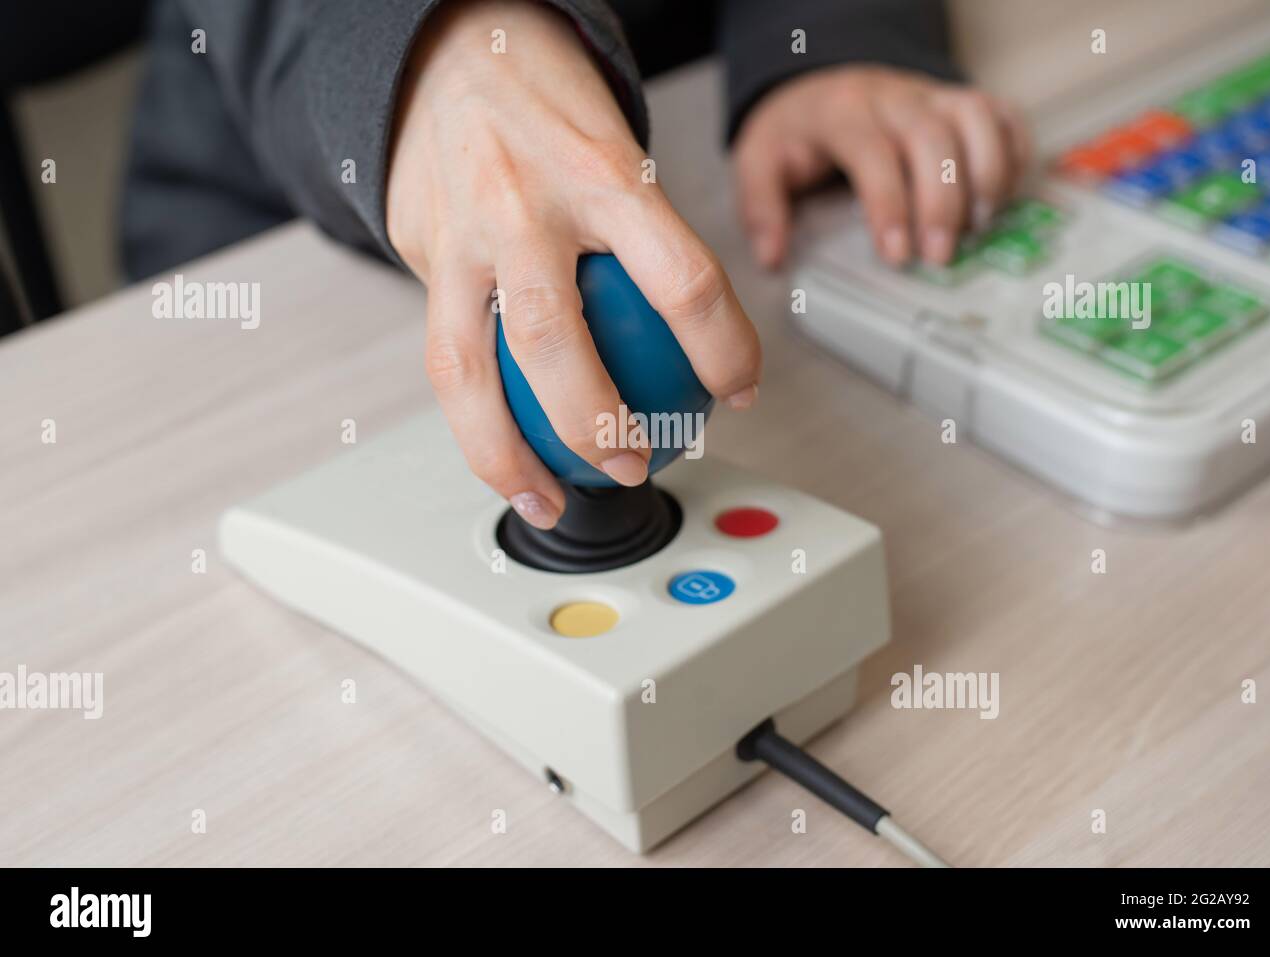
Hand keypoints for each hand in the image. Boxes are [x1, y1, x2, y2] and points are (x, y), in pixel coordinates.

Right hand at [387, 0, 760, 528]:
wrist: (446, 48)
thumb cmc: (548, 108)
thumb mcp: (619, 152)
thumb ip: (647, 238)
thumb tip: (697, 334)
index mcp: (601, 174)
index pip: (681, 279)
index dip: (723, 350)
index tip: (740, 391)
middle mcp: (523, 205)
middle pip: (556, 341)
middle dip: (597, 426)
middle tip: (635, 464)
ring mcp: (459, 232)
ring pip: (468, 366)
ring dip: (506, 452)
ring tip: (545, 498)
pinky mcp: (416, 250)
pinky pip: (441, 350)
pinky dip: (470, 416)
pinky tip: (499, 455)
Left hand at [732, 64, 1030, 268]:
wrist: (819, 83)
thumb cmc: (797, 132)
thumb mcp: (759, 162)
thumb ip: (761, 207)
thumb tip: (772, 256)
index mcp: (842, 111)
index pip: (871, 152)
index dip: (889, 205)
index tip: (898, 254)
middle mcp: (893, 96)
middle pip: (932, 137)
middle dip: (942, 201)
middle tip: (940, 256)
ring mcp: (932, 94)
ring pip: (976, 117)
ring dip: (988, 174)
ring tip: (981, 225)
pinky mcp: (959, 101)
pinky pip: (1003, 114)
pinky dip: (1014, 153)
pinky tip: (1003, 197)